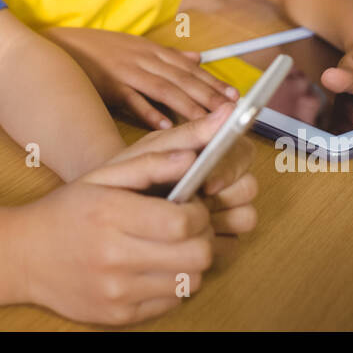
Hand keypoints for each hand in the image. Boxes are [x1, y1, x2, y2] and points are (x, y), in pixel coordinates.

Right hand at [15, 110, 238, 324]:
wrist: (23, 256)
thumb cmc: (66, 210)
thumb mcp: (100, 175)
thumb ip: (148, 164)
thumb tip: (193, 157)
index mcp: (110, 214)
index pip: (182, 222)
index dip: (200, 213)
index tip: (193, 206)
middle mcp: (113, 257)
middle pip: (195, 256)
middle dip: (204, 238)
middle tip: (191, 227)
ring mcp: (116, 291)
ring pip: (190, 282)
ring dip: (191, 262)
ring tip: (174, 246)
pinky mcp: (119, 315)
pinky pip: (171, 302)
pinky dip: (173, 284)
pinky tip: (155, 266)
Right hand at [44, 27, 239, 128]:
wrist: (60, 44)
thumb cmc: (99, 49)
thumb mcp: (136, 45)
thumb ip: (168, 55)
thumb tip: (198, 58)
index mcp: (152, 51)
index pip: (189, 69)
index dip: (213, 82)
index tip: (233, 97)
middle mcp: (144, 59)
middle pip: (183, 79)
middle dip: (209, 96)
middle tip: (231, 114)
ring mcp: (127, 71)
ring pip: (165, 89)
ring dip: (189, 107)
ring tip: (209, 123)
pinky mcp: (110, 85)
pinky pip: (133, 100)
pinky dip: (150, 114)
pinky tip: (166, 127)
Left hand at [102, 104, 257, 234]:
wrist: (103, 211)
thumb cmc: (127, 173)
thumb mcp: (151, 151)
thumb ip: (190, 133)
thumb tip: (229, 109)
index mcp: (211, 153)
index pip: (243, 152)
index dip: (231, 169)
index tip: (207, 184)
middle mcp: (223, 181)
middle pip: (249, 186)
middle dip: (224, 197)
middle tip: (192, 205)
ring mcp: (223, 211)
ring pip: (246, 216)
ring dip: (218, 220)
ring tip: (183, 221)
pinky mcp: (219, 239)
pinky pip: (233, 243)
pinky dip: (212, 242)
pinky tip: (184, 240)